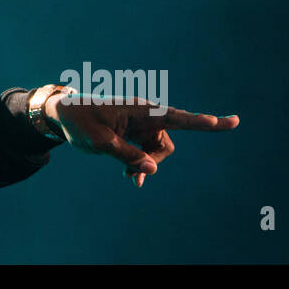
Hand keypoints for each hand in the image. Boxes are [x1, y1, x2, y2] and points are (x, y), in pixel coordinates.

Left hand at [46, 94, 238, 187]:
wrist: (64, 115)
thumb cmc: (80, 123)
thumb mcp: (99, 142)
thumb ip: (126, 155)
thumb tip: (152, 169)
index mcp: (139, 110)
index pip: (176, 117)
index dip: (201, 122)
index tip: (224, 122)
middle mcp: (145, 115)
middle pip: (166, 143)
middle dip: (155, 160)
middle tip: (133, 176)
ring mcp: (141, 124)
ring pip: (158, 150)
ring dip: (147, 165)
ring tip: (128, 178)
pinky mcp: (136, 133)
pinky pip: (148, 152)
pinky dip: (141, 164)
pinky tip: (131, 178)